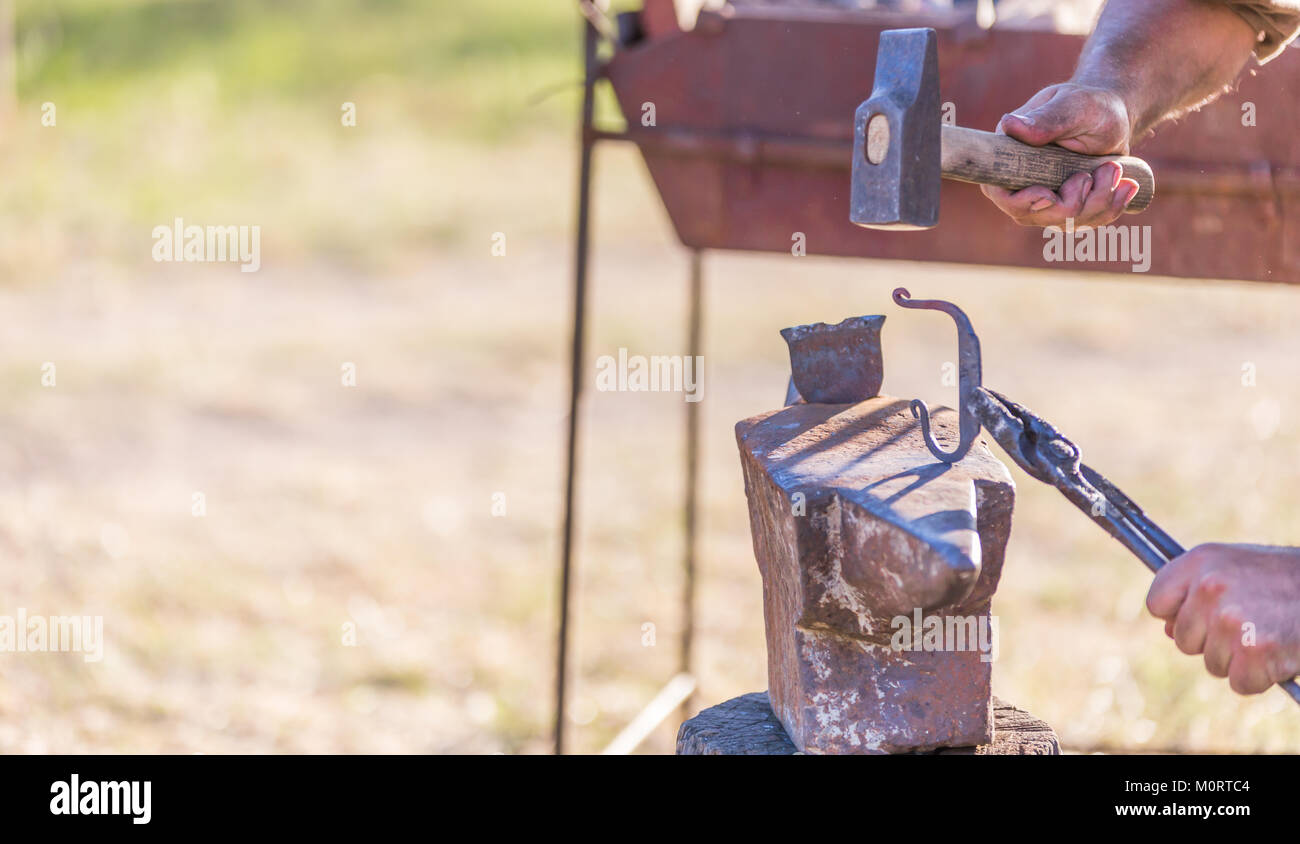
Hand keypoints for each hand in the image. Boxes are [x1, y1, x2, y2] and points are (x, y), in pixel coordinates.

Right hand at [981, 82, 1141, 228]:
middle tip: (1105, 171)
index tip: (1049, 195)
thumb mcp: (1074, 107)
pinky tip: (1128, 186)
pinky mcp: (1066, 208)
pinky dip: (1110, 208)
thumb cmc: (1092, 106)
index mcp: (1011, 155)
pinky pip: (1085, 222)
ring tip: (1116, 169)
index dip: (1020, 202)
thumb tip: (1009, 124)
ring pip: (1063, 222)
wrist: (1114, 117)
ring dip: (1098, 202)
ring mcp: (1043, 198)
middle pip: (1033, 215)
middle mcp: (1020, 181)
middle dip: (1072, 203)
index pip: (999, 191)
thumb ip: (1046, 119)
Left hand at [1147, 543, 1299, 694]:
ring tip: (1268, 631)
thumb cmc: (1285, 580)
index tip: (1199, 615)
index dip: (1176, 615)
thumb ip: (1196, 593)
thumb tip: (1168, 630)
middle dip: (1213, 640)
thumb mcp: (1235, 568)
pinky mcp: (1256, 651)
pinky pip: (1240, 682)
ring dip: (1239, 658)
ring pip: (1212, 663)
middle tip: (1249, 623)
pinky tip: (1279, 652)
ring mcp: (1232, 620)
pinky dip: (1260, 677)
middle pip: (1183, 639)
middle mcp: (1210, 587)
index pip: (1156, 602)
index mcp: (1200, 561)